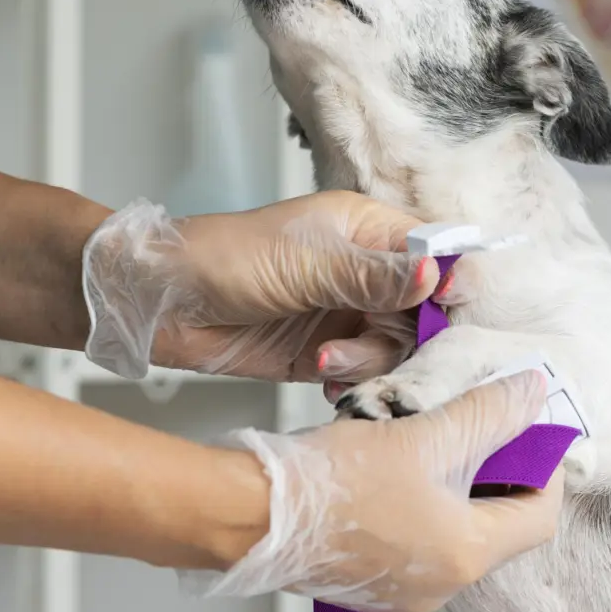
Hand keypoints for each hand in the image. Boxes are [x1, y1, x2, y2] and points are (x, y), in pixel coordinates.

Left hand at [80, 191, 444, 380]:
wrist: (159, 303)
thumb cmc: (221, 259)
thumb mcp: (304, 264)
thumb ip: (373, 275)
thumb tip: (436, 271)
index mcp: (367, 229)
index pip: (436, 251)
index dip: (451, 282)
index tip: (450, 312)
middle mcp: (364, 271)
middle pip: (425, 309)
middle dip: (409, 336)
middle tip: (378, 350)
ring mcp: (346, 313)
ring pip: (397, 348)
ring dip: (370, 362)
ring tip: (327, 361)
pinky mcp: (324, 352)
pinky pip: (364, 373)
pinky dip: (352, 382)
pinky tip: (325, 380)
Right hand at [182, 371, 563, 611]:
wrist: (249, 514)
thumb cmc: (332, 480)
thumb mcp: (424, 434)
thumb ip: (487, 412)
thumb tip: (532, 392)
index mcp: (466, 555)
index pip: (540, 516)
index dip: (543, 467)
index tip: (527, 428)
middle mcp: (443, 587)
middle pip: (500, 526)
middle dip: (498, 472)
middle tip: (481, 426)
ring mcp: (406, 592)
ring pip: (457, 533)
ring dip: (458, 487)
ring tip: (436, 440)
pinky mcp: (373, 585)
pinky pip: (419, 545)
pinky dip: (424, 507)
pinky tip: (399, 469)